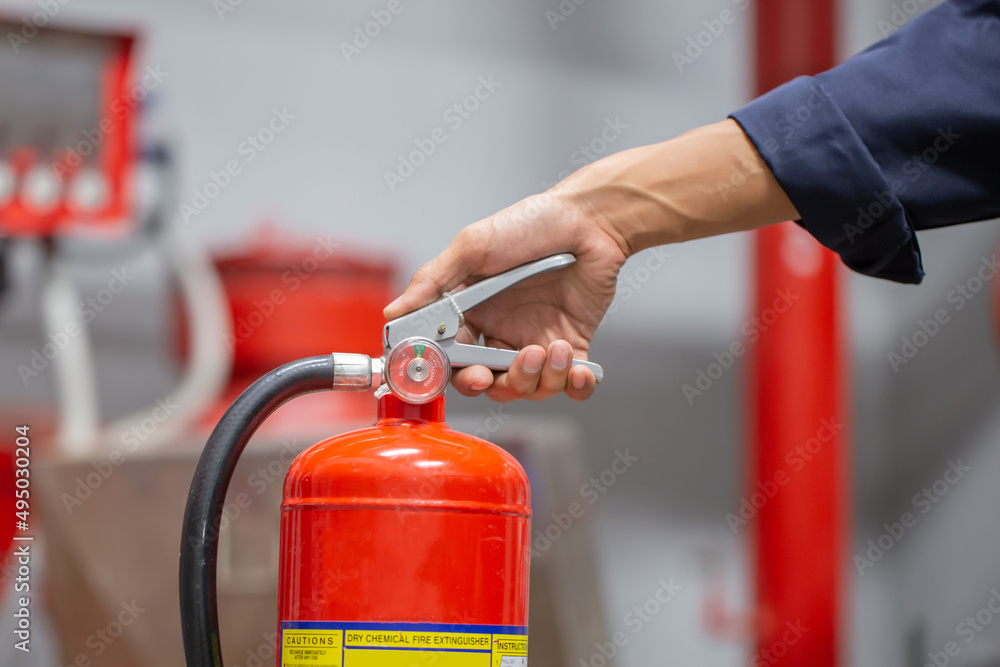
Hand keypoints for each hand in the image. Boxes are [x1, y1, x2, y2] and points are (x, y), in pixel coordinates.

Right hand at [384, 120, 797, 400]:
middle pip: (488, 381)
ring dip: (537, 379)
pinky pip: (571, 385)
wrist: (591, 219)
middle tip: (494, 373)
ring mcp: (537, 342)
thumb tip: (393, 312)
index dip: (448, 372)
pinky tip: (575, 368)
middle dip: (491, 384)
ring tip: (550, 349)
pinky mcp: (572, 347)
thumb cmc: (532, 223)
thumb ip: (433, 282)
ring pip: (528, 388)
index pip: (450, 357)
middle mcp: (502, 332)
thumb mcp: (472, 246)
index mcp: (472, 312)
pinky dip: (574, 385)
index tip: (451, 373)